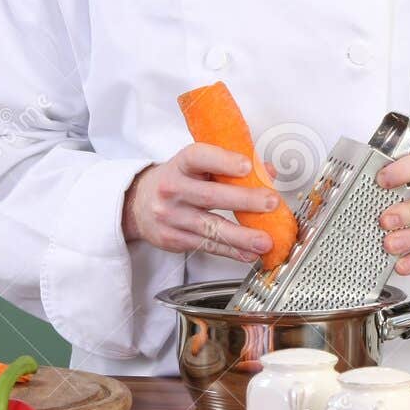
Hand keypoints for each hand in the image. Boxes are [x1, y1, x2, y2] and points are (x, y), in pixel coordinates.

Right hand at [122, 144, 278, 262]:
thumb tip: (267, 171)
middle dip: (244, 200)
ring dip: (241, 236)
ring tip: (265, 240)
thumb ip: (229, 166)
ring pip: (210, 227)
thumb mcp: (197, 166)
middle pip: (210, 196)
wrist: (138, 204)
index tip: (247, 165)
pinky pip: (206, 245)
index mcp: (180, 164)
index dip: (223, 161)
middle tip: (271, 203)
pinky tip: (248, 253)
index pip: (199, 157)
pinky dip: (231, 251)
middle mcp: (172, 189)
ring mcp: (171, 216)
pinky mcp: (173, 238)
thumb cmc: (178, 180)